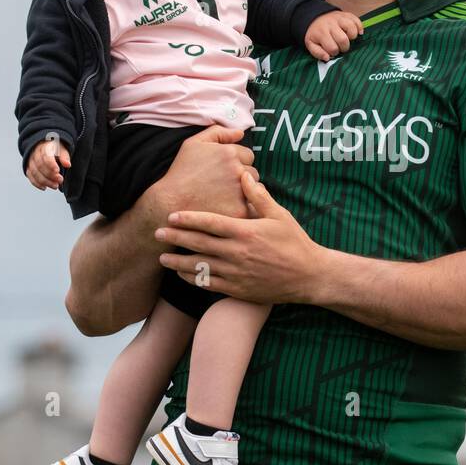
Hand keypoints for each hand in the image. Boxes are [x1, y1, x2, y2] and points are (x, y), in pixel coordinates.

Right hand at [27, 137, 70, 189]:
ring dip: (45, 181)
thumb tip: (68, 165)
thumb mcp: (62, 150)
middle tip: (60, 180)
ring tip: (55, 186)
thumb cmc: (55, 150)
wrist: (45, 147)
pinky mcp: (28, 168)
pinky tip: (45, 187)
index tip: (58, 171)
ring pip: (35, 172)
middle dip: (50, 175)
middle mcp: (35, 154)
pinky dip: (37, 183)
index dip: (51, 164)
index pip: (46, 156)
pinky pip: (30, 176)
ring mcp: (30, 161)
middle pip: (40, 166)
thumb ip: (65, 157)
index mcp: (44, 147)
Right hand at [151, 124, 257, 218]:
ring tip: (224, 195)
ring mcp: (241, 191)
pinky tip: (227, 207)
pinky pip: (252, 206)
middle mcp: (238, 170)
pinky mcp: (240, 210)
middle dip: (242, 176)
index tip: (223, 171)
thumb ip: (218, 132)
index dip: (237, 162)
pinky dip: (243, 206)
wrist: (170, 202)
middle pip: (253, 172)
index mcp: (229, 153)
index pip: (248, 155)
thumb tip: (240, 132)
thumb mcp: (193, 144)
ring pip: (255, 189)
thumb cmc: (181, 172)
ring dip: (245, 191)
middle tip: (223, 184)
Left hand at [154, 171, 326, 304]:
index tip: (171, 216)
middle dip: (175, 238)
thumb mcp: (280, 215)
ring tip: (161, 256)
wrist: (308, 277)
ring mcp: (236, 273)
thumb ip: (259, 196)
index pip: (210, 223)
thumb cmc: (295, 242)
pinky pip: (209, 284)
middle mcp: (237, 253)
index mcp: (246, 232)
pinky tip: (182, 274)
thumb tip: (244, 175)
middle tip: (157, 233)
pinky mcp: (237, 289)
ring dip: (178, 262)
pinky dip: (193, 279)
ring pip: (199, 266)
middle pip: (199, 244)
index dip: (188, 219)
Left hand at [304, 11, 362, 60]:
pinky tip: (357, 33)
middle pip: (343, 39)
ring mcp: (339, 18)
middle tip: (341, 47)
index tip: (333, 51)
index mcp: (321, 33)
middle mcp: (331, 24)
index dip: (334, 52)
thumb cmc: (316, 34)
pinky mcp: (346, 15)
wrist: (316, 18)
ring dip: (353, 37)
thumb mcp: (311, 44)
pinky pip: (357, 20)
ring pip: (351, 28)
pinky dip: (359, 28)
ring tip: (349, 39)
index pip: (333, 48)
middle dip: (344, 47)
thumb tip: (327, 58)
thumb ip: (318, 53)